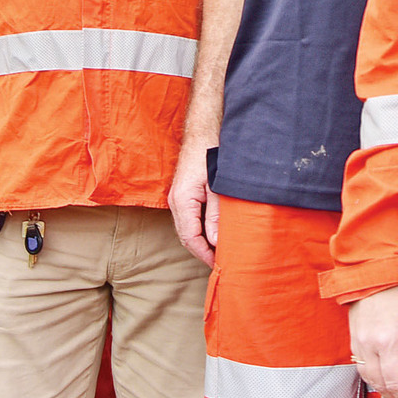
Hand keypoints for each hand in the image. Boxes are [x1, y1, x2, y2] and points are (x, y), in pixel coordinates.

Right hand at [169, 144, 218, 266]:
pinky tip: (213, 234)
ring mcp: (177, 198)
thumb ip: (216, 215)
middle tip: (222, 262)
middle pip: (186, 236)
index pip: (190, 238)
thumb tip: (216, 241)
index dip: (204, 254)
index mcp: (182, 201)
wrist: (202, 132)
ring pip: (186, 229)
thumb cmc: (210, 154)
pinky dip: (199, 230)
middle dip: (202, 251)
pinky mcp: (183, 195)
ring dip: (201, 242)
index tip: (218, 265)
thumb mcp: (217, 187)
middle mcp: (175, 202)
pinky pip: (189, 219)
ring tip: (219, 252)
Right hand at [347, 283, 397, 397]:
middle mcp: (369, 344)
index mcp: (387, 340)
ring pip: (367, 378)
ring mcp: (358, 341)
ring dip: (383, 391)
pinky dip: (372, 377)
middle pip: (380, 385)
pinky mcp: (353, 337)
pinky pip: (360, 366)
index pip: (395, 382)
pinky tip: (384, 379)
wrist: (375, 267)